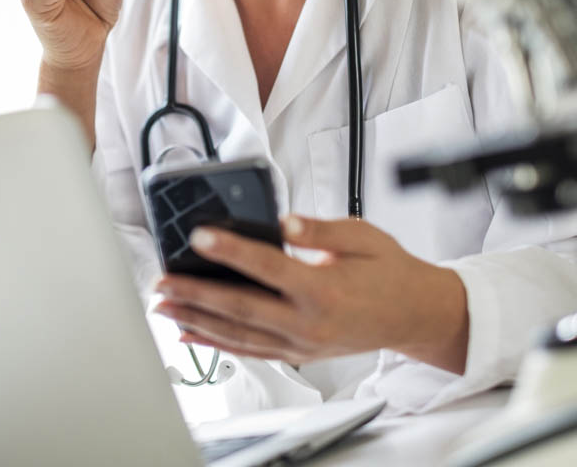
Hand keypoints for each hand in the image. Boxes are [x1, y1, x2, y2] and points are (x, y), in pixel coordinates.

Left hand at [152, 216, 469, 373]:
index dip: (230, 251)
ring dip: (197, 322)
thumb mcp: (362, 237)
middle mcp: (309, 322)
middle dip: (196, 295)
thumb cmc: (390, 272)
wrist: (414, 314)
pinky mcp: (298, 354)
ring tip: (165, 308)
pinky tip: (192, 335)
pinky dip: (217, 344)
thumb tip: (284, 223)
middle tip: (162, 284)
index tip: (198, 238)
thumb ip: (319, 230)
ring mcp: (302, 344)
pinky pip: (251, 351)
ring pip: (240, 335)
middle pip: (242, 308)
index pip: (268, 267)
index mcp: (324, 289)